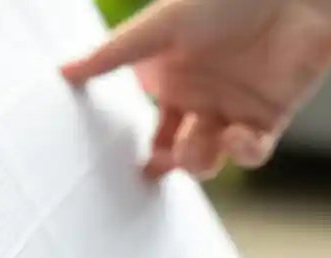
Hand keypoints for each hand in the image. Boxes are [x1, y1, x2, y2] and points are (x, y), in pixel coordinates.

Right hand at [64, 0, 330, 178]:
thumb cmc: (224, 0)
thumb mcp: (160, 27)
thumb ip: (112, 56)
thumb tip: (62, 72)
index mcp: (170, 76)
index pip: (148, 124)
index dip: (137, 145)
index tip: (123, 162)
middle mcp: (199, 97)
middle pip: (176, 148)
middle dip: (166, 163)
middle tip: (155, 167)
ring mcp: (234, 109)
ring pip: (208, 157)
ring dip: (198, 162)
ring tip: (196, 149)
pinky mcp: (268, 119)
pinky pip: (250, 153)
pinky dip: (241, 154)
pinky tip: (235, 137)